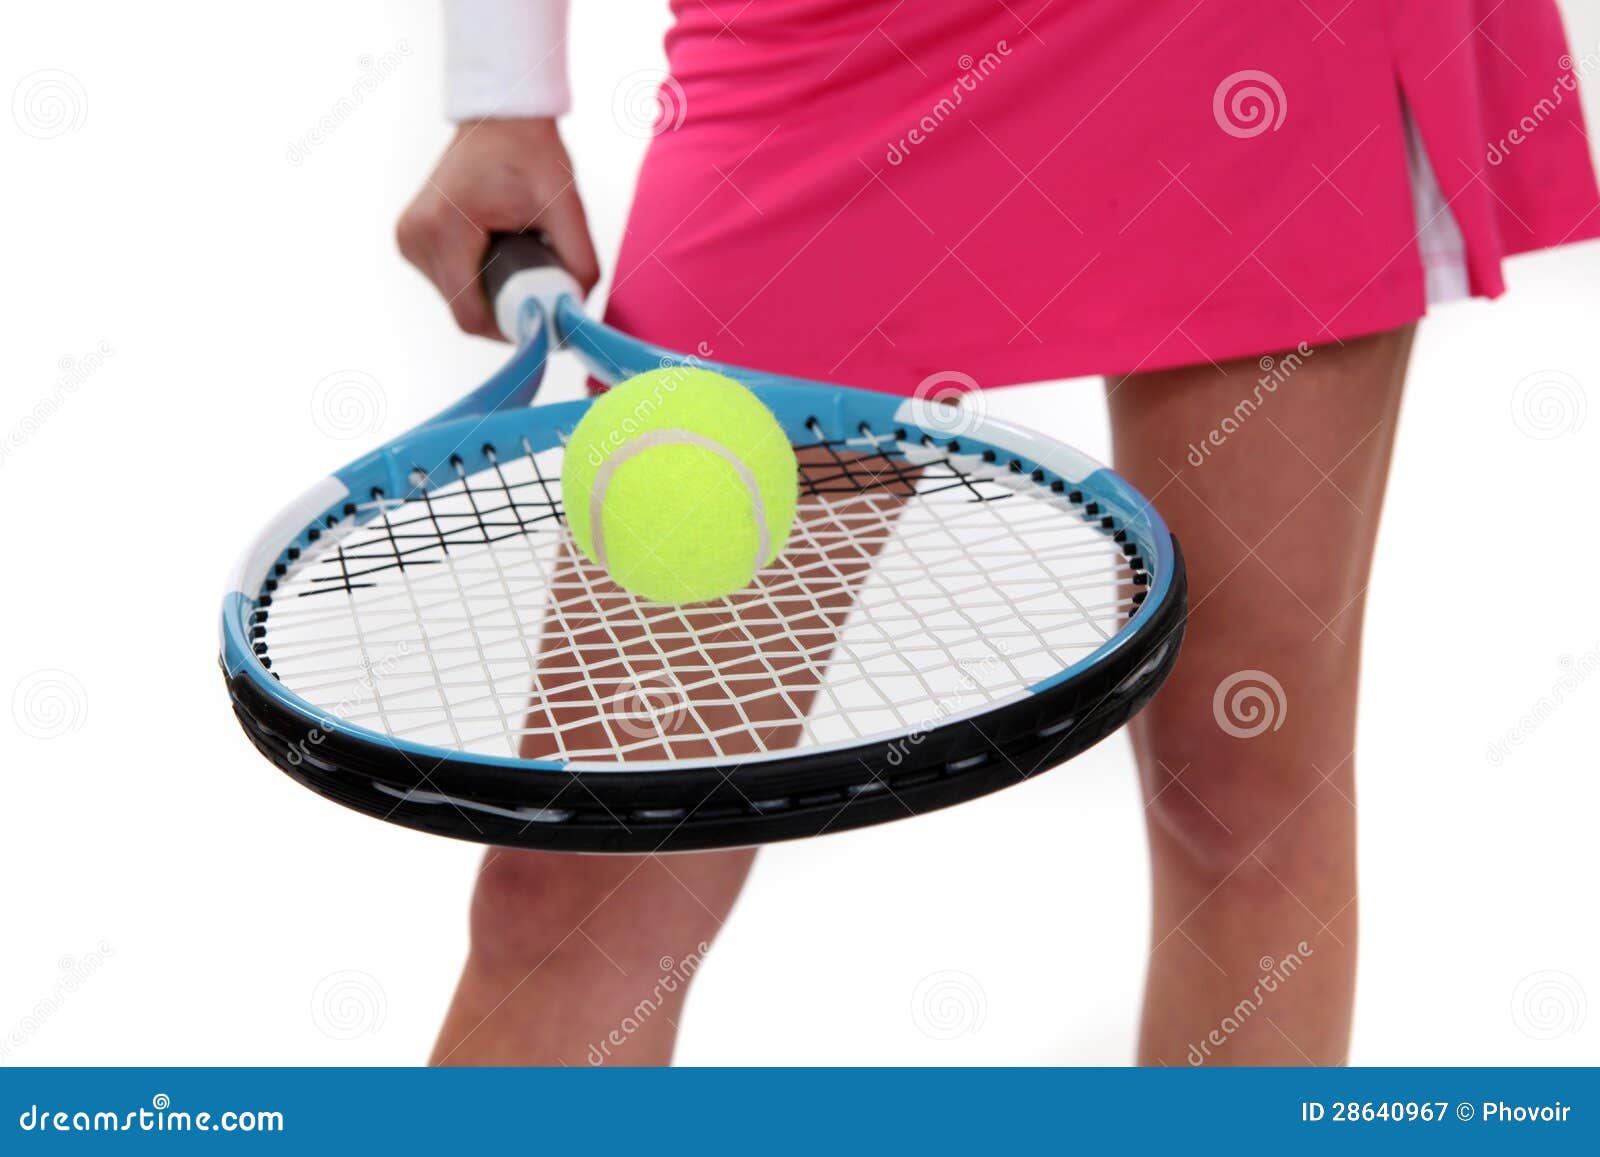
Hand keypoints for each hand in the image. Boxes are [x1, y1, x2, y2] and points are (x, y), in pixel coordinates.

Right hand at [397, 118, 599, 338]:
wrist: (500, 117)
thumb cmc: (532, 155)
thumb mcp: (565, 206)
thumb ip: (578, 262)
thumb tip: (575, 314)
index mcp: (443, 229)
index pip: (472, 315)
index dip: (510, 327)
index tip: (543, 320)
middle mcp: (415, 237)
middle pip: (465, 310)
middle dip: (505, 310)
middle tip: (540, 287)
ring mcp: (408, 238)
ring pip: (456, 299)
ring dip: (491, 296)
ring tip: (518, 262)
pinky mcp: (410, 239)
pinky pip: (448, 282)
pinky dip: (476, 281)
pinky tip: (497, 258)